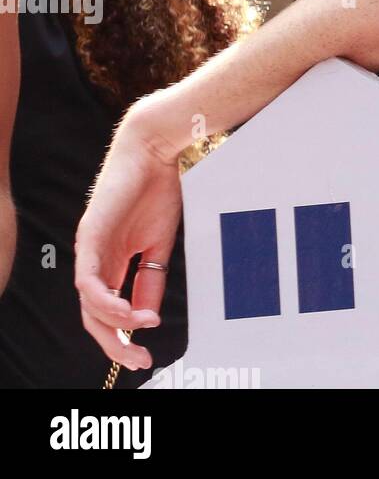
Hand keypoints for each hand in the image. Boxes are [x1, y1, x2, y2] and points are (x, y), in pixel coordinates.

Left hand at [74, 106, 180, 372]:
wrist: (157, 150)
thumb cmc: (161, 187)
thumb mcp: (161, 244)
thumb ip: (151, 280)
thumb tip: (146, 317)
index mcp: (113, 260)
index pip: (110, 309)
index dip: (125, 335)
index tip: (145, 353)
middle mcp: (96, 259)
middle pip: (94, 315)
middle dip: (114, 342)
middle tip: (137, 359)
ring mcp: (89, 249)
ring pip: (89, 304)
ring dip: (113, 325)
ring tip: (140, 330)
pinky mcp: (89, 237)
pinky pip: (89, 281)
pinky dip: (105, 301)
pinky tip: (124, 312)